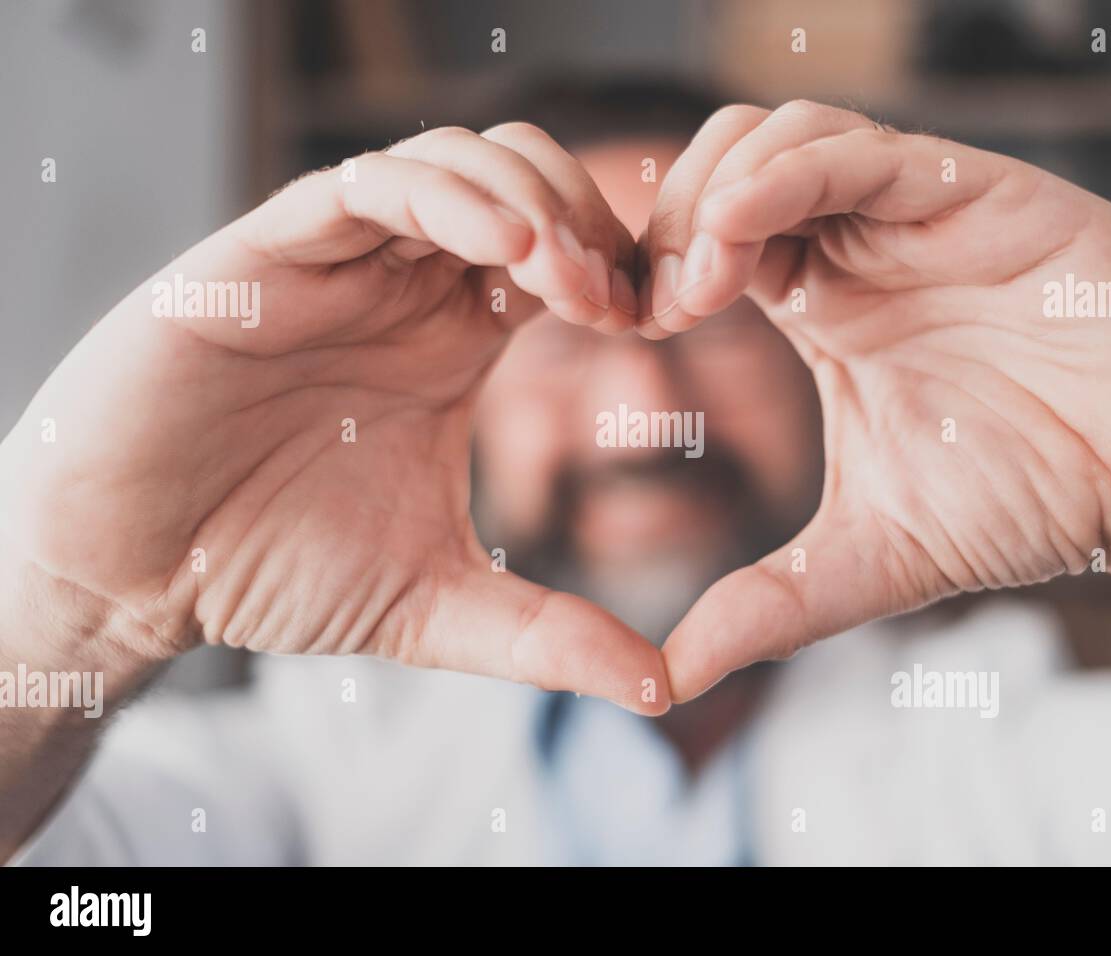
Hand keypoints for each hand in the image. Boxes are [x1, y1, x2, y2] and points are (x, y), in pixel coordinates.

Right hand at [0, 123, 665, 712]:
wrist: (133, 573)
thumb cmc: (271, 570)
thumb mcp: (435, 605)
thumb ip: (546, 637)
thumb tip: (661, 690)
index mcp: (454, 339)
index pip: (564, 255)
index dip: (623, 271)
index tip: (663, 324)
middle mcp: (404, 287)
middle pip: (526, 182)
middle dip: (588, 220)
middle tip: (619, 301)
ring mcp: (339, 265)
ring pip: (455, 163)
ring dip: (528, 198)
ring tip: (567, 277)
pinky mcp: (266, 256)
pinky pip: (363, 184)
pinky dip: (442, 196)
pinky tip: (502, 246)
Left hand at [644, 101, 1110, 706]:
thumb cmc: (1033, 501)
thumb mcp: (873, 556)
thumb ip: (771, 604)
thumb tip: (671, 680)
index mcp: (828, 302)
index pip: (708, 240)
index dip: (648, 267)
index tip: (613, 327)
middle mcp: (866, 244)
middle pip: (727, 166)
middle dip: (667, 220)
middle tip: (646, 305)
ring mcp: (920, 212)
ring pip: (783, 134)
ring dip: (716, 192)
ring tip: (697, 281)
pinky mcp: (984, 194)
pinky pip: (865, 147)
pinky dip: (788, 172)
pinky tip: (739, 231)